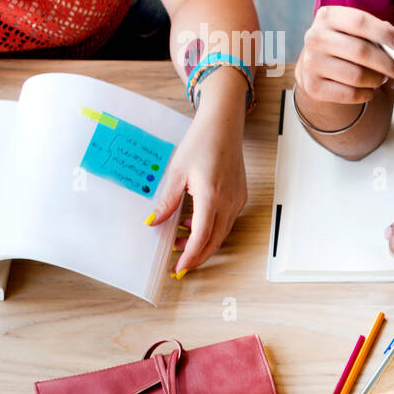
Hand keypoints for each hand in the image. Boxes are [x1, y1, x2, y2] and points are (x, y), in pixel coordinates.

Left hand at [145, 102, 247, 277]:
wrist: (222, 126)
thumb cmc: (200, 143)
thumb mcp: (177, 173)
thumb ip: (167, 202)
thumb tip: (154, 222)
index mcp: (212, 198)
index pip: (201, 238)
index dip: (189, 256)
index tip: (179, 268)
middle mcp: (228, 202)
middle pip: (214, 241)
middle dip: (196, 256)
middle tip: (178, 263)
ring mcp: (237, 199)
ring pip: (221, 232)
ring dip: (203, 242)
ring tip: (179, 239)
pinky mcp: (240, 195)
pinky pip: (226, 220)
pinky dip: (211, 228)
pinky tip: (194, 222)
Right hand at [295, 5, 393, 107]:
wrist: (315, 64)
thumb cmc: (344, 43)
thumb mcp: (355, 30)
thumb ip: (377, 33)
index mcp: (328, 16)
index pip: (360, 22)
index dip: (385, 34)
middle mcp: (315, 37)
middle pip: (360, 51)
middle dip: (388, 64)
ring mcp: (311, 63)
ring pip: (357, 76)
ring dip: (377, 80)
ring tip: (381, 79)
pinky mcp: (312, 86)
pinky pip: (349, 94)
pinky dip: (366, 94)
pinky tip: (368, 90)